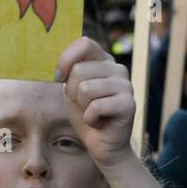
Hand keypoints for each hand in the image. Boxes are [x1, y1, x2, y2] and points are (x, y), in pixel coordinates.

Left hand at [55, 37, 134, 169]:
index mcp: (104, 61)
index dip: (66, 59)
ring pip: (85, 88)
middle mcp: (118, 69)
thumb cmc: (86, 114)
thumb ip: (68, 71)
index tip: (59, 77)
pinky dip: (90, 119)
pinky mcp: (129, 104)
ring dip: (82, 107)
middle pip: (79, 70)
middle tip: (84, 104)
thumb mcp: (72, 89)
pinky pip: (95, 107)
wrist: (103, 144)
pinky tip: (99, 122)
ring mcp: (126, 85)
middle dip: (72, 92)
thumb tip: (57, 62)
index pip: (84, 43)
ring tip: (92, 113)